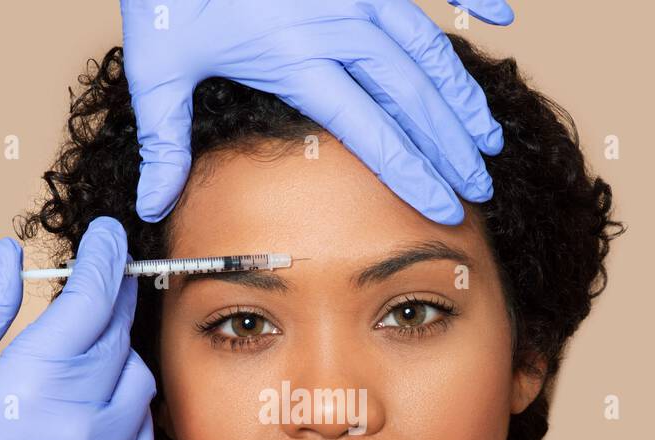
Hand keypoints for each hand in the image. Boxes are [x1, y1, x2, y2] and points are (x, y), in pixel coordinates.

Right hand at [0, 217, 155, 439]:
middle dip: (113, 302)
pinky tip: (92, 410)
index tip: (109, 235)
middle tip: (101, 285)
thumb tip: (10, 255)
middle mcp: (83, 419)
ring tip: (86, 357)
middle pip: (121, 337)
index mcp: (36, 380)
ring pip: (140, 385)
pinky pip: (141, 436)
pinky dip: (125, 412)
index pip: (94, 300)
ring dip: (120, 359)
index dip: (105, 259)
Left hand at [119, 0, 514, 224]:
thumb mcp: (157, 65)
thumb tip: (153, 206)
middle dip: (451, 148)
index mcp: (296, 57)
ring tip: (490, 138)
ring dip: (462, 95)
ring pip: (426, 49)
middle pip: (412, 98)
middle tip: (480, 187)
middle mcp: (338, 24)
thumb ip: (165, 140)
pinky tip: (500, 17)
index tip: (444, 206)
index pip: (372, 130)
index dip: (414, 173)